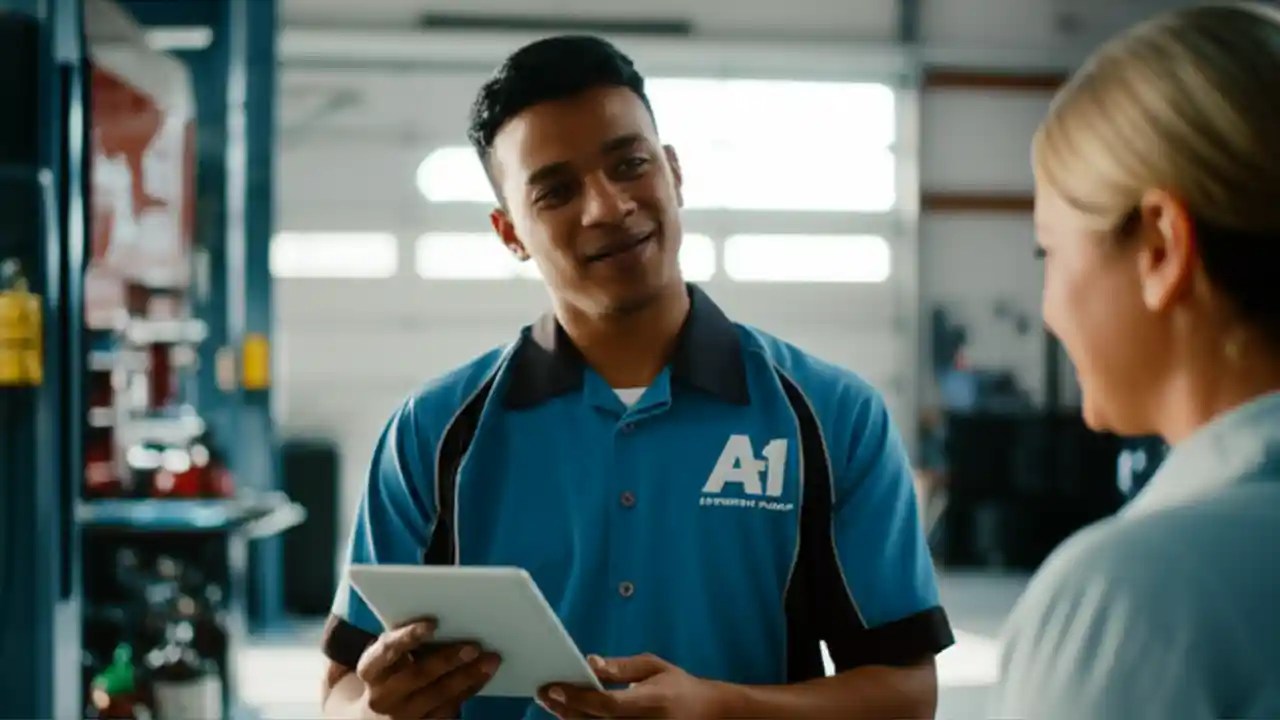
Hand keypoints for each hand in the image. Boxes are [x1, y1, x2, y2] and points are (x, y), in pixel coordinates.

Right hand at [355, 619, 500, 718]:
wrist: (369, 719)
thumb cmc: (382, 675)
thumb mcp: (381, 657)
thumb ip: (400, 640)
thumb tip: (437, 611)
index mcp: (370, 671)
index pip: (386, 651)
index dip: (407, 637)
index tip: (432, 623)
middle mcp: (383, 697)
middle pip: (418, 676)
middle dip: (448, 659)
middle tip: (474, 644)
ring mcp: (403, 716)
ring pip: (439, 696)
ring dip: (468, 676)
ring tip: (492, 658)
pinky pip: (450, 710)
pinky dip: (470, 689)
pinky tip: (484, 675)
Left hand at [538, 653, 726, 718]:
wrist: (707, 715)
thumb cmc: (679, 687)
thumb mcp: (655, 668)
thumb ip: (622, 667)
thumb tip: (590, 662)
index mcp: (649, 704)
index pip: (606, 705)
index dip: (577, 697)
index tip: (553, 685)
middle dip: (564, 708)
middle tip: (544, 693)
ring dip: (570, 718)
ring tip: (552, 701)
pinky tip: (571, 713)